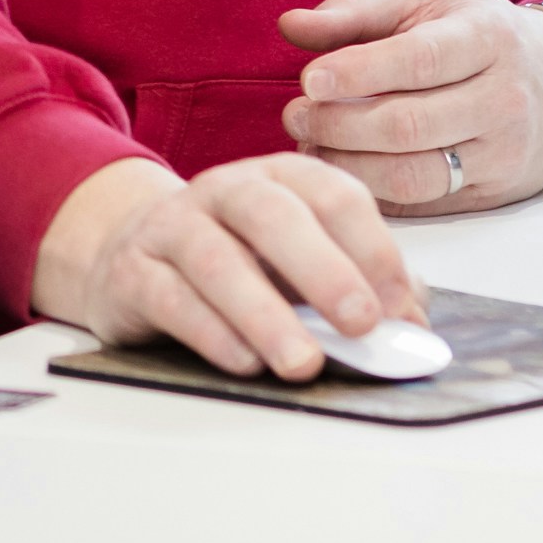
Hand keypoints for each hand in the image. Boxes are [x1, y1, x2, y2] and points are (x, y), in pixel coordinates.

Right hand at [29, 153, 422, 378]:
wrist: (131, 251)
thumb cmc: (238, 258)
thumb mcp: (302, 258)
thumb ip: (359, 280)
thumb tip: (412, 323)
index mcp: (281, 179)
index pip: (335, 198)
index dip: (375, 251)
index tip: (400, 311)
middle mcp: (226, 191)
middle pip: (273, 216)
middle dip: (324, 269)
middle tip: (361, 323)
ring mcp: (173, 227)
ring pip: (216, 259)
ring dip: (265, 314)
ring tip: (303, 363)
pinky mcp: (133, 272)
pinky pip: (170, 298)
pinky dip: (211, 332)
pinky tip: (245, 361)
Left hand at [279, 0, 542, 212]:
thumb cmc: (474, 34)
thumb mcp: (424, 2)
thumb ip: (355, 11)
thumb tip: (290, 25)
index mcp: (486, 37)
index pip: (420, 61)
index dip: (359, 73)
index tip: (309, 80)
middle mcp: (502, 99)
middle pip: (410, 126)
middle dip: (339, 125)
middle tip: (294, 115)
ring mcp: (503, 153)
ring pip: (415, 175)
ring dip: (349, 166)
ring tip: (312, 144)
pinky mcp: (496, 193)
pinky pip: (425, 204)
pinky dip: (374, 193)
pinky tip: (343, 170)